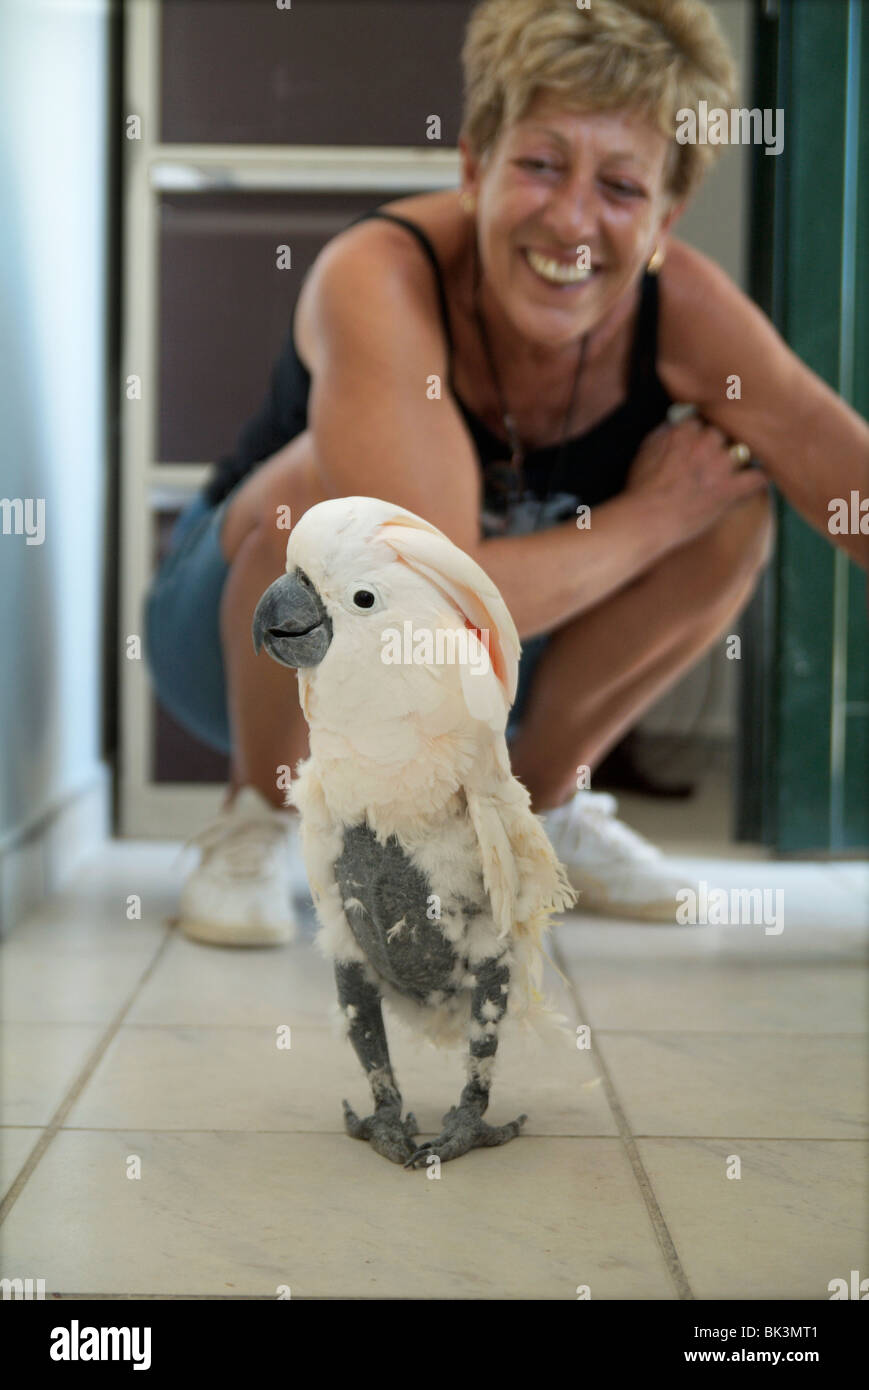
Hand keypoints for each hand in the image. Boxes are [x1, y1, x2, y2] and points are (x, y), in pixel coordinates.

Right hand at [625, 416, 768, 544]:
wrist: (647, 518)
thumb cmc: (641, 487)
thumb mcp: (646, 449)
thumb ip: (665, 431)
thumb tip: (678, 422)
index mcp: (684, 430)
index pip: (703, 421)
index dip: (702, 433)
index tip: (701, 442)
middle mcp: (706, 442)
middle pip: (725, 433)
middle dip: (721, 444)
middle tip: (716, 458)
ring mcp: (721, 465)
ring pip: (743, 452)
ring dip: (739, 460)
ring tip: (734, 470)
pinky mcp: (730, 490)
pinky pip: (758, 478)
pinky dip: (758, 480)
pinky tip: (755, 482)